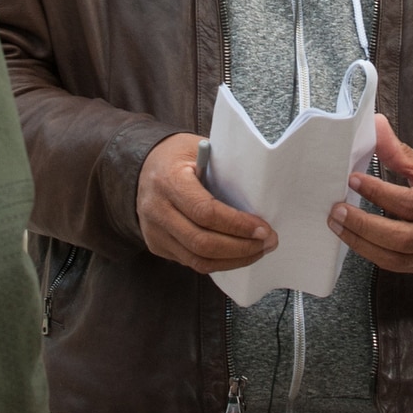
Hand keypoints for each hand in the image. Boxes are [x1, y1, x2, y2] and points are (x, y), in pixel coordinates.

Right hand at [137, 133, 274, 272]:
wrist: (144, 165)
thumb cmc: (180, 155)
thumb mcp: (202, 150)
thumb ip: (225, 171)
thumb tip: (262, 198)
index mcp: (168, 180)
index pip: (205, 212)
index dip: (237, 225)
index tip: (263, 229)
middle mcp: (156, 209)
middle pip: (202, 242)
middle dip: (241, 247)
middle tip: (268, 242)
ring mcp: (153, 231)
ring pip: (197, 260)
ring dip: (233, 260)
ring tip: (258, 250)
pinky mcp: (156, 245)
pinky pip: (191, 262)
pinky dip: (219, 261)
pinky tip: (237, 253)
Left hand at [328, 116, 412, 274]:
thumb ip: (400, 152)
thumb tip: (375, 126)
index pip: (410, 203)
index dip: (378, 193)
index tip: (353, 180)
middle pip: (402, 237)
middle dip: (363, 225)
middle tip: (337, 211)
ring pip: (396, 258)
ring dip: (361, 243)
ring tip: (339, 225)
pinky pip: (398, 267)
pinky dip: (373, 254)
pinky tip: (356, 240)